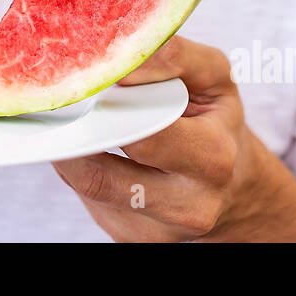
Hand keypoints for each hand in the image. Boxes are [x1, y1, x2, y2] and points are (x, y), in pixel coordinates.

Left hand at [52, 36, 295, 241]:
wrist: (234, 187)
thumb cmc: (214, 118)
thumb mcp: (213, 77)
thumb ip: (172, 55)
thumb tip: (119, 57)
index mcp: (214, 156)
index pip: (147, 132)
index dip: (109, 104)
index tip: (86, 77)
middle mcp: (191, 203)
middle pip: (105, 172)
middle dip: (79, 132)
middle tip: (62, 99)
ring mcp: (159, 230)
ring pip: (89, 186)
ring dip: (69, 150)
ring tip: (66, 118)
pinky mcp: (133, 239)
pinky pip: (90, 200)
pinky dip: (79, 168)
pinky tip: (88, 147)